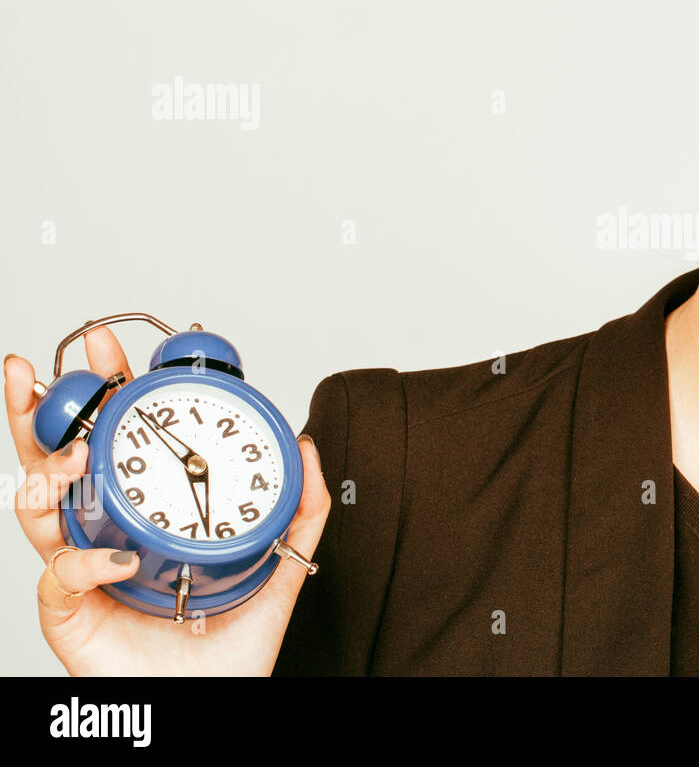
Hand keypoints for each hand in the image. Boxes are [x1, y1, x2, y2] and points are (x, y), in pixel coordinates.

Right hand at [4, 326, 330, 674]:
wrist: (214, 699)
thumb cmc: (231, 636)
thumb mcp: (279, 562)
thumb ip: (300, 505)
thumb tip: (307, 444)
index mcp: (146, 506)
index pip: (119, 436)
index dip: (108, 392)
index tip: (117, 351)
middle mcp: (105, 527)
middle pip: (59, 456)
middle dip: (45, 408)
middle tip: (48, 371)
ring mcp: (81, 564)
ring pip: (38, 504)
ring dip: (48, 471)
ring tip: (74, 455)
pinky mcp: (68, 610)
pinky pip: (62, 575)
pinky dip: (86, 561)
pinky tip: (118, 558)